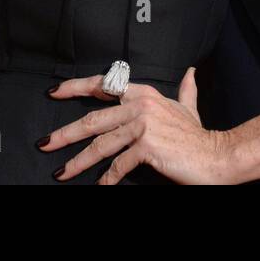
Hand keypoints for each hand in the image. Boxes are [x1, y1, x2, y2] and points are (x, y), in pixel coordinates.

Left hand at [39, 67, 238, 183]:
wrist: (216, 156)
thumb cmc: (198, 136)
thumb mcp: (188, 108)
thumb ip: (186, 89)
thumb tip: (190, 72)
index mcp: (143, 93)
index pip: (102, 85)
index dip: (74, 87)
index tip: (53, 93)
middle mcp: (140, 105)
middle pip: (92, 119)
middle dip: (64, 134)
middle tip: (44, 144)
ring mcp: (143, 125)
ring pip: (100, 145)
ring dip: (77, 162)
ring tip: (61, 172)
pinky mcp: (147, 147)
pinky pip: (118, 165)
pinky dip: (106, 179)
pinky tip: (98, 188)